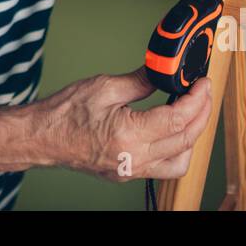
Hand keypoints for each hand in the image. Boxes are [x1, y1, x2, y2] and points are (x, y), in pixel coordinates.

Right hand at [37, 67, 213, 182]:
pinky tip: (172, 131)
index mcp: (129, 135)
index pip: (179, 119)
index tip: (202, 84)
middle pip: (186, 140)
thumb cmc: (64, 113)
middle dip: (201, 114)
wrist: (42, 137)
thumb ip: (141, 81)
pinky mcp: (127, 173)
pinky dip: (175, 149)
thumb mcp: (105, 86)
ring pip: (180, 161)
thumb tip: (163, 72)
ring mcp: (131, 170)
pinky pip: (163, 167)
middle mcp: (134, 159)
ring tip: (191, 113)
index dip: (197, 99)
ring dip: (192, 137)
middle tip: (202, 93)